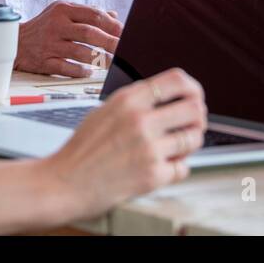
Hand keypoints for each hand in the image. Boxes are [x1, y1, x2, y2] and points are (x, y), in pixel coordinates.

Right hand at [15, 1, 122, 77]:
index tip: (126, 33)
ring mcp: (50, 44)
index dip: (113, 25)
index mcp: (63, 10)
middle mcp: (57, 25)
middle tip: (124, 50)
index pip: (94, 15)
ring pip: (80, 52)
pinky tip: (89, 71)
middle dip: (111, 43)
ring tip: (112, 63)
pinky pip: (66, 68)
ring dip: (99, 59)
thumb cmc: (44, 26)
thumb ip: (88, 12)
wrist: (15, 41)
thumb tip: (114, 16)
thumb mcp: (63, 12)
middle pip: (90, 33)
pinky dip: (80, 71)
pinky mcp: (44, 61)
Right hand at [43, 68, 206, 214]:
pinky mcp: (153, 175)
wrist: (65, 182)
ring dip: (189, 144)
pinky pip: (183, 168)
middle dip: (198, 118)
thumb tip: (169, 98)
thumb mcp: (105, 110)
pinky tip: (162, 166)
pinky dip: (177, 168)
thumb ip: (136, 102)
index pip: (177, 80)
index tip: (195, 97)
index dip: (193, 88)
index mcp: (128, 100)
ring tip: (175, 148)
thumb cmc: (82, 150)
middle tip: (192, 125)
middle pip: (194, 108)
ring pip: (193, 139)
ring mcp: (148, 148)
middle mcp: (140, 121)